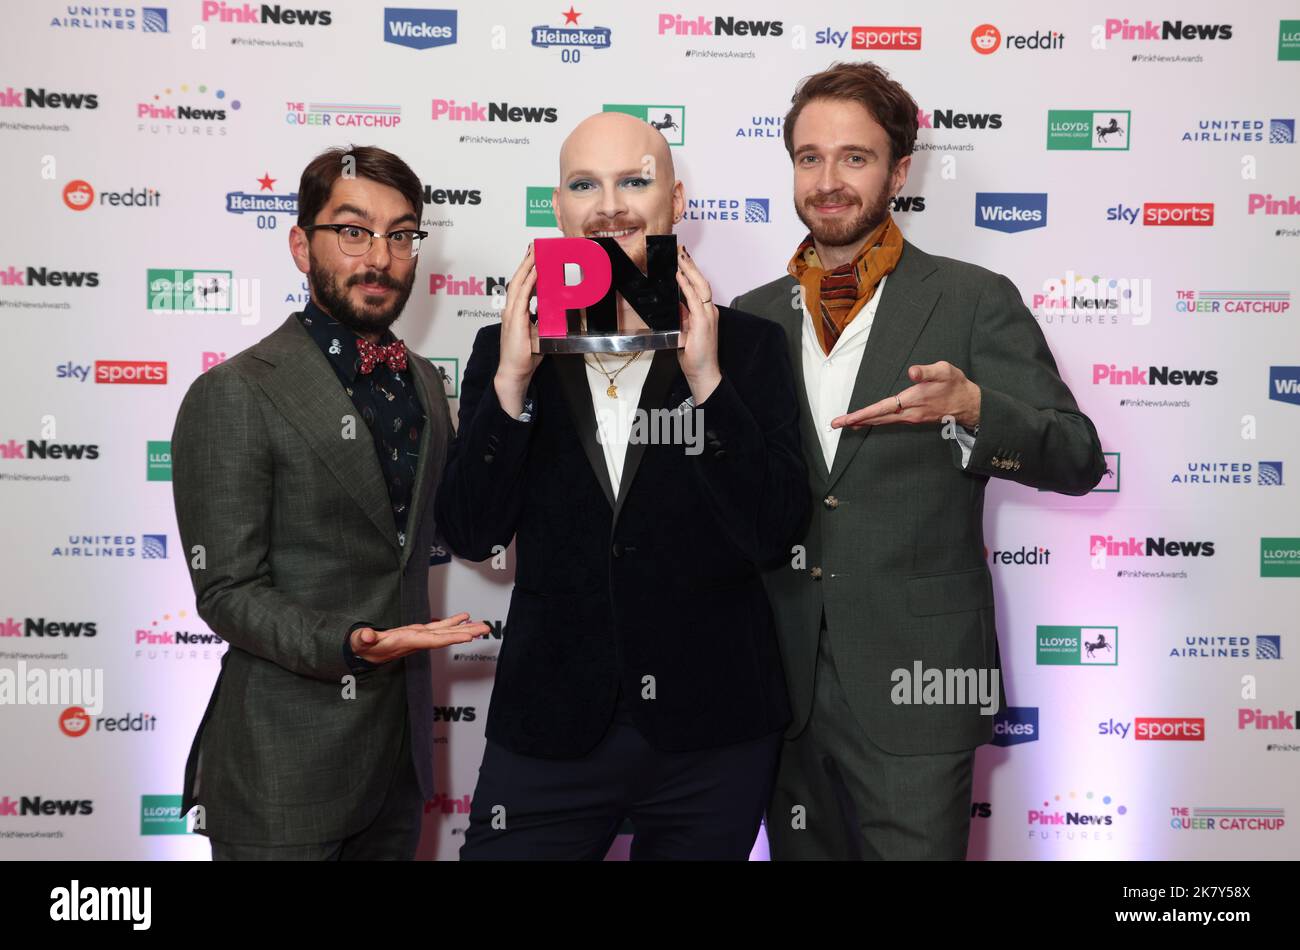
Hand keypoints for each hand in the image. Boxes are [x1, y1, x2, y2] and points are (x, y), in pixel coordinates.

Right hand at [350, 612, 489, 664]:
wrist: (364, 653)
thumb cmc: (363, 648)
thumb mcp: (360, 643)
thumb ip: (364, 639)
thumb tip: (368, 636)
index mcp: (406, 642)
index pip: (433, 641)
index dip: (452, 638)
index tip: (469, 637)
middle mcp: (417, 640)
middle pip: (446, 637)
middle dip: (467, 633)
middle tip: (486, 629)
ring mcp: (419, 636)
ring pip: (446, 631)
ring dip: (465, 628)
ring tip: (483, 625)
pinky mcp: (418, 631)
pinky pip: (439, 626)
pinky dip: (452, 622)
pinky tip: (465, 617)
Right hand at [494, 244, 542, 416]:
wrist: (515, 372)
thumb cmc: (525, 355)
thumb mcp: (538, 333)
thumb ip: (543, 320)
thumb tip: (554, 310)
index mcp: (515, 312)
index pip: (521, 285)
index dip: (527, 270)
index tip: (533, 257)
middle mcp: (510, 310)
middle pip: (517, 279)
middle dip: (526, 262)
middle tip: (534, 247)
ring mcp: (511, 314)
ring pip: (518, 284)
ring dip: (527, 267)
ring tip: (534, 253)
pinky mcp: (515, 320)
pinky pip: (522, 297)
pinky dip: (528, 282)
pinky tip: (534, 272)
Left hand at [675, 245, 721, 402]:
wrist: (703, 373)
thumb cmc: (695, 356)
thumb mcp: (685, 332)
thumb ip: (683, 317)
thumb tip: (676, 304)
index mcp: (706, 312)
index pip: (699, 287)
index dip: (691, 271)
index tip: (682, 258)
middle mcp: (709, 311)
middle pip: (702, 282)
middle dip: (691, 264)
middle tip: (681, 249)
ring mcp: (708, 316)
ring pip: (700, 286)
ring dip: (689, 270)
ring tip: (680, 257)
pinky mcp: (703, 323)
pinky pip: (694, 299)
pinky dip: (686, 286)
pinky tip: (679, 276)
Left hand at [831, 361, 980, 429]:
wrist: (970, 404)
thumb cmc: (956, 385)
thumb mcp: (944, 371)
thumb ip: (927, 371)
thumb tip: (912, 372)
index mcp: (913, 400)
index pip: (882, 408)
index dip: (863, 413)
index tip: (847, 419)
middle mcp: (909, 413)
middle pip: (877, 418)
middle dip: (855, 421)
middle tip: (835, 424)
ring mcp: (911, 417)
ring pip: (882, 420)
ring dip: (864, 421)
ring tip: (846, 423)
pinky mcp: (914, 418)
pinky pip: (890, 420)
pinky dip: (876, 420)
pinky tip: (868, 420)